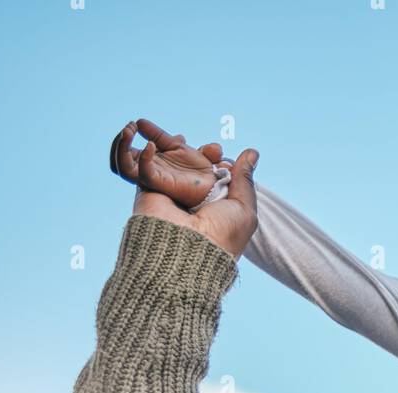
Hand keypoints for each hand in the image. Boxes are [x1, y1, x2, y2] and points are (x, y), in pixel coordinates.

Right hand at [108, 118, 256, 259]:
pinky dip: (148, 151)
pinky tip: (156, 140)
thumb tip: (252, 152)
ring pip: (170, 162)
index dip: (217, 163)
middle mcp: (191, 203)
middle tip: (210, 147)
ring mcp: (169, 196)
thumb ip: (245, 180)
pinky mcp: (148, 191)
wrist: (186, 251)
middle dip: (199, 153)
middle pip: (192, 167)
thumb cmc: (221, 237)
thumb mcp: (244, 210)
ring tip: (182, 136)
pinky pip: (145, 164)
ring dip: (173, 146)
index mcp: (214, 209)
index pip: (213, 178)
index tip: (220, 154)